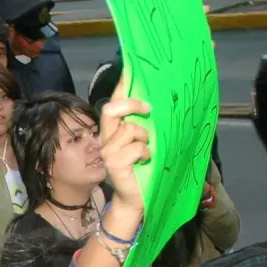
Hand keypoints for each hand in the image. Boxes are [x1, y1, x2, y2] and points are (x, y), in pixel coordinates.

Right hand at [99, 80, 151, 210]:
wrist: (137, 198)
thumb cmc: (145, 167)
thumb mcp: (147, 139)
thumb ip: (147, 123)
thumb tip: (160, 102)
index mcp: (115, 128)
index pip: (115, 99)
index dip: (123, 83)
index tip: (131, 67)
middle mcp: (107, 137)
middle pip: (111, 109)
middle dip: (131, 105)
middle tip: (148, 109)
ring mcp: (108, 151)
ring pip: (128, 129)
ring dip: (144, 137)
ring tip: (147, 148)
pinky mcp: (114, 164)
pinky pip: (136, 148)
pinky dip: (145, 153)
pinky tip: (145, 161)